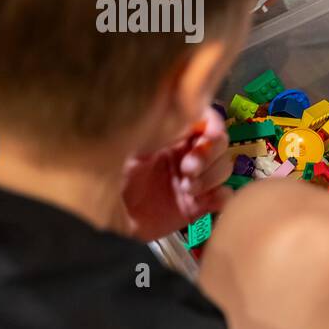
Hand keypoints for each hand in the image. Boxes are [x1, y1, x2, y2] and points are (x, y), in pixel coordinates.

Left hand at [121, 106, 231, 240]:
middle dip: (209, 156)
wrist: (104, 220)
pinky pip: (224, 196)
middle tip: (187, 169)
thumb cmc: (109, 177)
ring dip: (211, 178)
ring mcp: (194, 180)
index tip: (207, 137)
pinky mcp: (198, 206)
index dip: (213, 126)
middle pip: (221, 145)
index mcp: (171, 135)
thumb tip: (186, 109)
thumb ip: (159, 127)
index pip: (206, 120)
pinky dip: (218, 197)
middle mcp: (186, 154)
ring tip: (187, 189)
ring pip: (224, 169)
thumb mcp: (129, 144)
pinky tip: (198, 202)